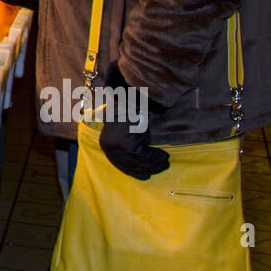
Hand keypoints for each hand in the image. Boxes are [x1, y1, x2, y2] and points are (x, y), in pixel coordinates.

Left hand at [96, 62, 168, 179]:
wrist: (129, 94)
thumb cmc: (129, 112)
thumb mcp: (127, 131)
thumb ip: (129, 145)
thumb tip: (141, 162)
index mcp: (105, 144)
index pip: (120, 164)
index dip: (134, 171)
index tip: (145, 176)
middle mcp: (108, 146)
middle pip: (130, 164)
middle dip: (147, 168)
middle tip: (161, 169)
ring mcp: (116, 146)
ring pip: (138, 161)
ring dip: (154, 163)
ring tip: (165, 163)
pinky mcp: (126, 144)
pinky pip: (144, 155)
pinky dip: (155, 157)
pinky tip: (164, 156)